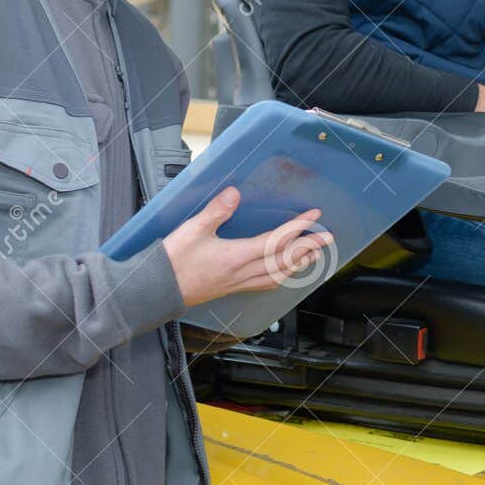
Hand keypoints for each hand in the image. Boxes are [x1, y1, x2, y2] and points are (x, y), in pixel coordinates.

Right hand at [161, 187, 333, 306]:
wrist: (156, 291)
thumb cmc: (172, 261)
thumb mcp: (192, 230)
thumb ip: (216, 211)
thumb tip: (234, 194)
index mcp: (235, 256)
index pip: (276, 240)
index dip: (298, 227)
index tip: (314, 217)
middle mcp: (242, 272)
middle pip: (284, 260)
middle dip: (308, 248)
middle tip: (327, 237)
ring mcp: (238, 283)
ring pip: (278, 275)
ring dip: (299, 264)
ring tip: (314, 255)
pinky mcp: (232, 288)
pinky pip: (265, 284)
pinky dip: (281, 277)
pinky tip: (285, 274)